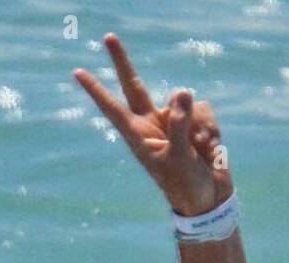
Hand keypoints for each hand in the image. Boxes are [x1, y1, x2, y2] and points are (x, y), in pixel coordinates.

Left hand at [73, 33, 232, 217]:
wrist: (209, 199)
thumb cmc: (187, 186)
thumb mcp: (180, 158)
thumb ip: (179, 125)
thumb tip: (182, 91)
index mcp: (138, 137)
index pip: (113, 108)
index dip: (96, 91)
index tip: (77, 72)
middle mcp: (152, 124)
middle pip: (134, 85)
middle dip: (122, 62)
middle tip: (108, 36)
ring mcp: (172, 121)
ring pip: (182, 100)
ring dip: (196, 124)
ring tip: (199, 150)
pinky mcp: (194, 120)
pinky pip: (202, 108)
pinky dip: (209, 127)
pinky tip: (210, 148)